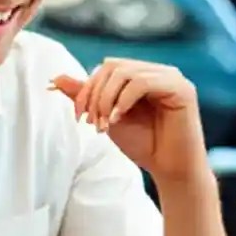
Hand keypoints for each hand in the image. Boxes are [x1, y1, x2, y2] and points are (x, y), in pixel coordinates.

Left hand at [51, 58, 208, 182]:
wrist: (170, 170)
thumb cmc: (143, 144)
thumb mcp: (107, 118)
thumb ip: (86, 96)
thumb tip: (55, 78)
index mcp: (142, 74)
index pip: (106, 68)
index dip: (87, 89)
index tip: (80, 117)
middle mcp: (157, 71)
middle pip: (113, 66)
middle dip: (95, 93)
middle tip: (92, 122)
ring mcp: (170, 77)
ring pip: (125, 72)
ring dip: (107, 99)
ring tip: (105, 124)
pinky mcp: (180, 88)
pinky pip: (142, 82)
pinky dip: (123, 100)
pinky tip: (118, 119)